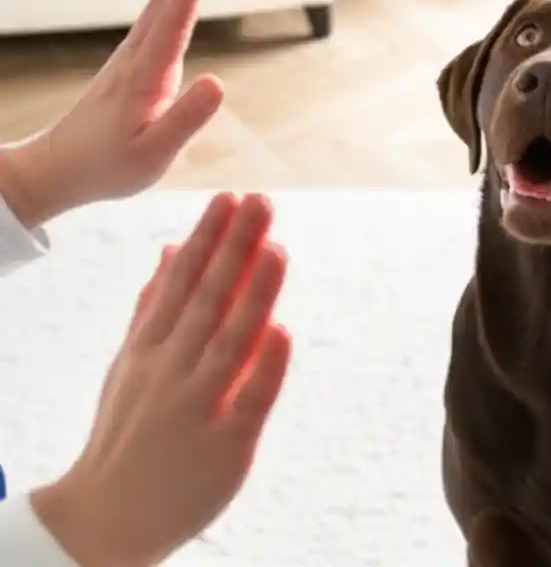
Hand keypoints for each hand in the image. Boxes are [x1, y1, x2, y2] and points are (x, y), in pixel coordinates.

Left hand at [0, 0, 222, 228]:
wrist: (62, 168)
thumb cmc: (110, 167)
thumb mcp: (154, 154)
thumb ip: (186, 119)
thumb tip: (218, 82)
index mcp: (145, 78)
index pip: (173, 23)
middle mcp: (137, 59)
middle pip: (164, 0)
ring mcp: (132, 58)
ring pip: (160, 5)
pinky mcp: (133, 65)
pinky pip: (158, 18)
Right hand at [30, 194, 291, 566]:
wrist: (105, 517)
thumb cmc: (127, 434)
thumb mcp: (128, 365)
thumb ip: (153, 308)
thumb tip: (171, 249)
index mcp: (149, 349)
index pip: (181, 282)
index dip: (207, 238)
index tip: (230, 197)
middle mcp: (171, 371)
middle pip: (209, 299)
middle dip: (236, 247)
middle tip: (262, 200)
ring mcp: (197, 406)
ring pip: (231, 340)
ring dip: (255, 292)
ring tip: (278, 248)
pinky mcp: (226, 443)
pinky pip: (249, 398)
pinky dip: (265, 364)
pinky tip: (282, 329)